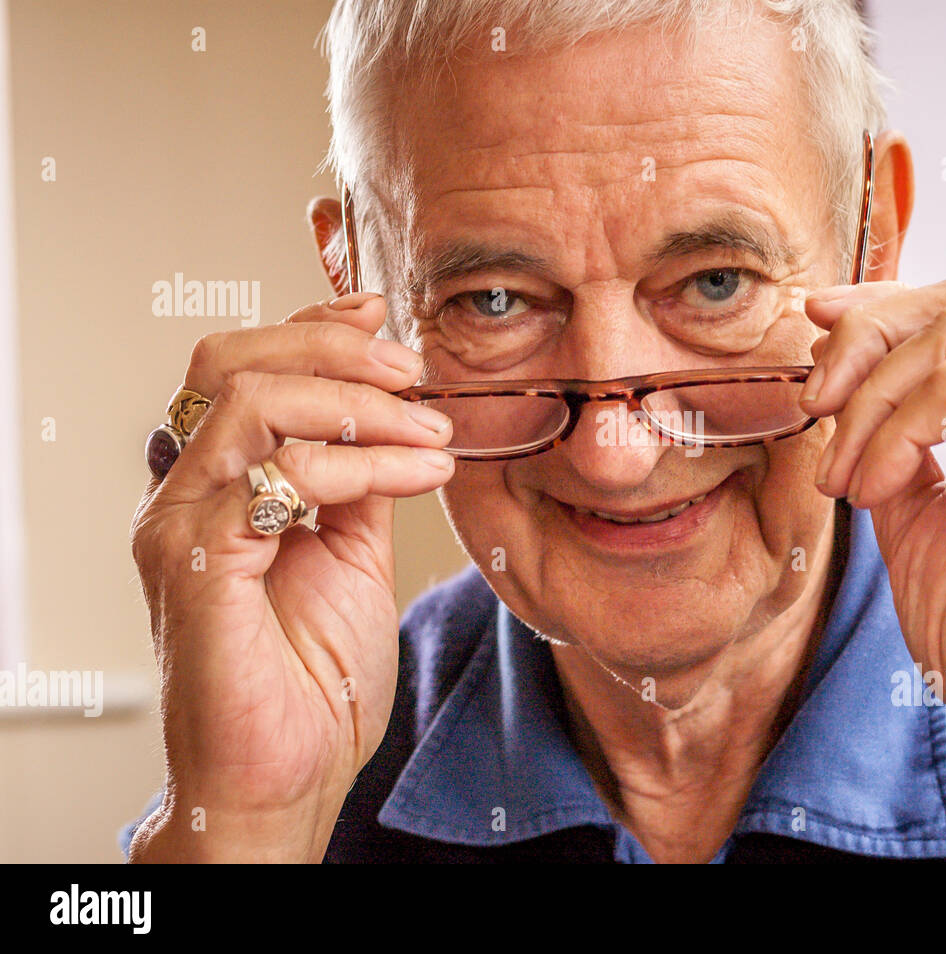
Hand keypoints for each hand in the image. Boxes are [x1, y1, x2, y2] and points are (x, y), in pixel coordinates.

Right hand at [128, 293, 453, 861]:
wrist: (289, 775)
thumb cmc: (314, 678)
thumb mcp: (357, 552)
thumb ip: (363, 479)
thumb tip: (397, 413)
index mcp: (224, 484)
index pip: (246, 368)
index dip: (314, 327)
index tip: (386, 317)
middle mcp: (191, 494)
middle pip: (231, 362)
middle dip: (333, 348)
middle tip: (414, 372)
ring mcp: (184, 526)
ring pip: (248, 402)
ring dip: (355, 400)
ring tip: (429, 431)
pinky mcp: (197, 566)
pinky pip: (275, 478)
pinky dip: (360, 462)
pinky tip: (418, 474)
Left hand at [800, 275, 945, 861]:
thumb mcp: (913, 519)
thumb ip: (890, 451)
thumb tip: (841, 396)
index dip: (880, 306)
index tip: (810, 321)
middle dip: (866, 330)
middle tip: (812, 395)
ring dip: (869, 399)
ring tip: (840, 478)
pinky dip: (898, 431)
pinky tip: (874, 491)